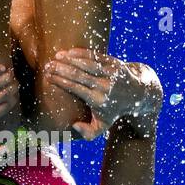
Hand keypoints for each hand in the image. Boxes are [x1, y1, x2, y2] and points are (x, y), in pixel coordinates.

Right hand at [45, 50, 161, 140]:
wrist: (138, 94)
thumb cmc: (114, 110)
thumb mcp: (103, 126)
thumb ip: (88, 133)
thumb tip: (74, 126)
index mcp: (99, 101)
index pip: (75, 88)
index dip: (60, 81)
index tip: (48, 77)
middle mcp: (105, 86)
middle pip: (78, 75)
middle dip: (60, 69)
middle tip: (47, 66)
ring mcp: (110, 73)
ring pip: (86, 64)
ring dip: (69, 59)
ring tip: (55, 57)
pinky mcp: (114, 63)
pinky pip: (95, 56)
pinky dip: (81, 53)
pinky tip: (69, 52)